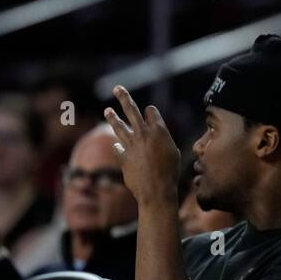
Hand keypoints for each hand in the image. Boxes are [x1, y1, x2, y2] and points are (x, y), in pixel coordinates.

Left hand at [105, 85, 179, 207]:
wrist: (157, 191)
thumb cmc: (170, 172)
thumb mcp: (173, 152)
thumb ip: (162, 141)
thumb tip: (157, 137)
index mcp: (159, 130)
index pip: (151, 111)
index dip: (150, 112)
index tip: (149, 113)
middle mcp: (143, 133)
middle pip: (131, 110)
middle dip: (123, 97)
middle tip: (117, 88)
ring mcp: (131, 144)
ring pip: (119, 126)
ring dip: (113, 117)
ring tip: (107, 111)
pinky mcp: (123, 157)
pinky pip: (118, 148)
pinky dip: (119, 147)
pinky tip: (117, 146)